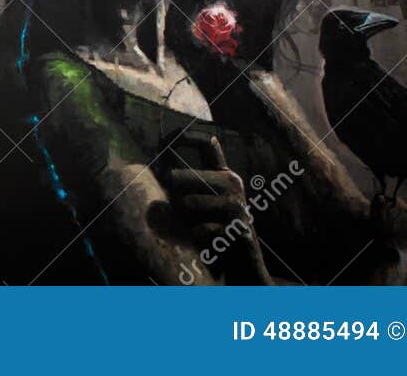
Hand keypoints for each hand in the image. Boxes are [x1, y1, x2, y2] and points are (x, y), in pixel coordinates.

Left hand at [164, 130, 272, 283]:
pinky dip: (196, 239)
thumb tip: (160, 168)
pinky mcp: (240, 228)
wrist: (246, 269)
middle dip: (172, 197)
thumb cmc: (214, 234)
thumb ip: (183, 186)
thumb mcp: (197, 206)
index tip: (163, 140)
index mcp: (224, 175)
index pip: (207, 143)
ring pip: (187, 203)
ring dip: (183, 221)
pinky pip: (199, 229)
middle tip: (182, 215)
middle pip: (180, 177)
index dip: (184, 136)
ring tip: (196, 231)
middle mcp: (234, 183)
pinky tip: (207, 244)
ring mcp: (239, 205)